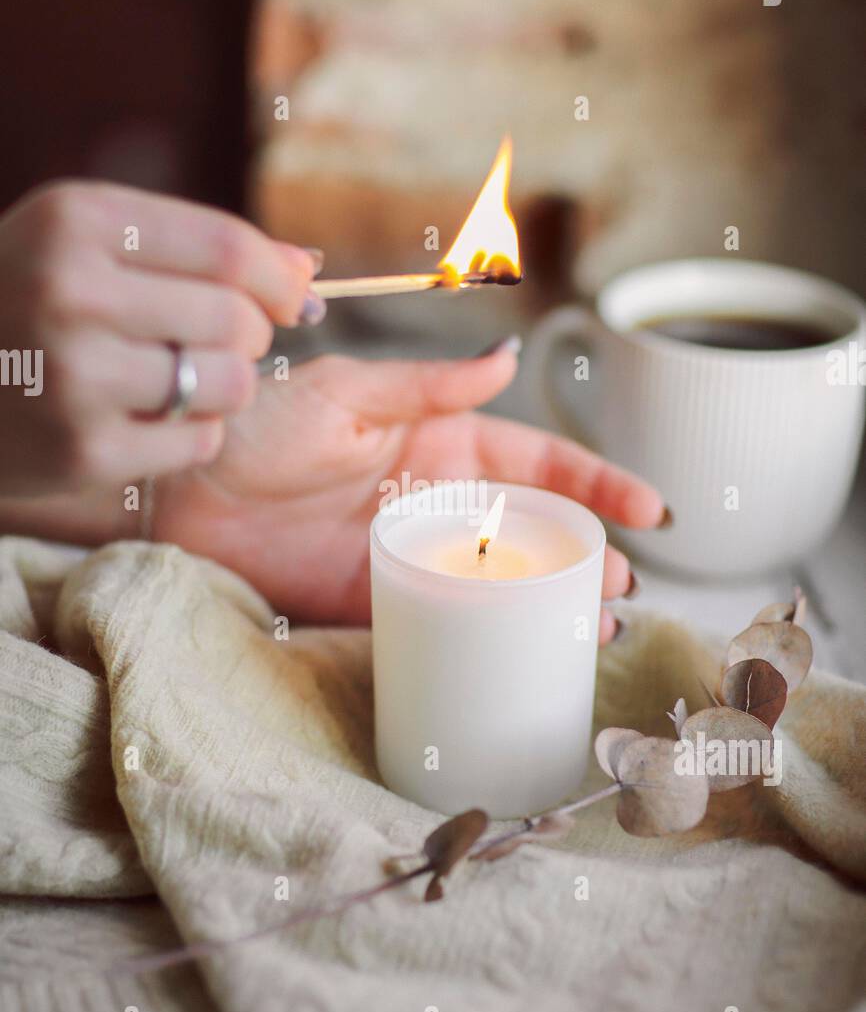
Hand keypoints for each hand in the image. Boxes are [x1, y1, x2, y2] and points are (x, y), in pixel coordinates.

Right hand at [0, 181, 320, 495]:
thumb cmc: (24, 297)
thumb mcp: (84, 240)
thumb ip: (192, 246)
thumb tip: (310, 269)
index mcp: (75, 222)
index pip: (228, 249)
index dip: (278, 277)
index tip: (290, 296)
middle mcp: (71, 294)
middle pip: (235, 319)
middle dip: (249, 333)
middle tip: (219, 341)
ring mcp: (75, 379)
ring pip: (229, 384)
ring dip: (225, 384)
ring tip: (181, 378)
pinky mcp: (84, 453)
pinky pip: (199, 442)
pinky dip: (192, 433)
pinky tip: (146, 419)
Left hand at [155, 343, 664, 639]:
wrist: (186, 486)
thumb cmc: (261, 422)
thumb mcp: (350, 391)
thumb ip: (430, 386)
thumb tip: (507, 359)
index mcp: (443, 442)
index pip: (539, 462)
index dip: (595, 483)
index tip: (647, 508)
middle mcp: (439, 502)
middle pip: (533, 532)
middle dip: (585, 558)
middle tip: (621, 586)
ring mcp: (414, 556)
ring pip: (502, 584)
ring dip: (551, 605)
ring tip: (595, 628)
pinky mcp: (379, 601)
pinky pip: (448, 622)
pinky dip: (490, 639)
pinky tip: (527, 652)